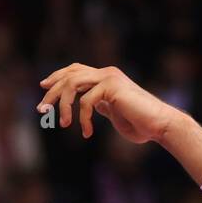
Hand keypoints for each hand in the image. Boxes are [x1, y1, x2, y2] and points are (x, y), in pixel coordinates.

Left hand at [37, 64, 175, 142]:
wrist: (160, 125)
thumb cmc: (141, 125)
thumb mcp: (114, 113)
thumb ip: (102, 106)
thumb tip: (88, 105)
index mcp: (106, 78)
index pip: (76, 70)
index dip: (58, 77)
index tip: (43, 87)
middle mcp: (106, 74)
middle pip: (70, 75)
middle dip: (52, 91)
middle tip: (41, 109)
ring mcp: (109, 78)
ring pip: (73, 84)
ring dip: (62, 104)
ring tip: (61, 123)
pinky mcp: (111, 87)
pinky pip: (86, 101)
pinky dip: (82, 118)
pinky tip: (86, 132)